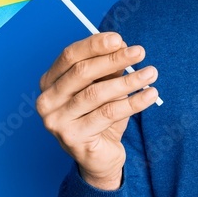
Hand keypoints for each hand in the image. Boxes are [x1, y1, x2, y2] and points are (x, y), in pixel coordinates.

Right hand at [36, 32, 159, 189]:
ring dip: (128, 81)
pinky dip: (133, 102)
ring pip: (96, 93)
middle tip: (140, 52)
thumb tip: (121, 44)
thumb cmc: (100, 117)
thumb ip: (109, 67)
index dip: (95, 45)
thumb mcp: (105, 87)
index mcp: (50, 82)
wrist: (100, 157)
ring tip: (151, 73)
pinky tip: (150, 95)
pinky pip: (108, 114)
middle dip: (113, 59)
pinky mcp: (73, 138)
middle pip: (81, 72)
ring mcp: (56, 121)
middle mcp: (47, 101)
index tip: (119, 38)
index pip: (69, 56)